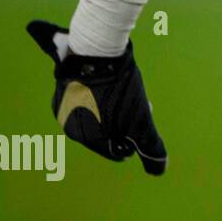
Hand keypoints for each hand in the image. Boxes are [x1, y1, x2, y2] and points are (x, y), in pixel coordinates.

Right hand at [26, 20, 167, 174]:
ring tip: (128, 92)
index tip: (142, 121)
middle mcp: (68, 124)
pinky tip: (112, 82)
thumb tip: (159, 170)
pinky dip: (100, 94)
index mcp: (84, 137)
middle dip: (124, 123)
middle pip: (105, 131)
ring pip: (96, 113)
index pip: (114, 150)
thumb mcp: (141, 121)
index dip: (133, 140)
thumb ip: (150, 147)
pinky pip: (86, 96)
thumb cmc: (120, 89)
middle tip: (138, 104)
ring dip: (113, 109)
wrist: (97, 50)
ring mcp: (62, 104)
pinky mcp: (63, 85)